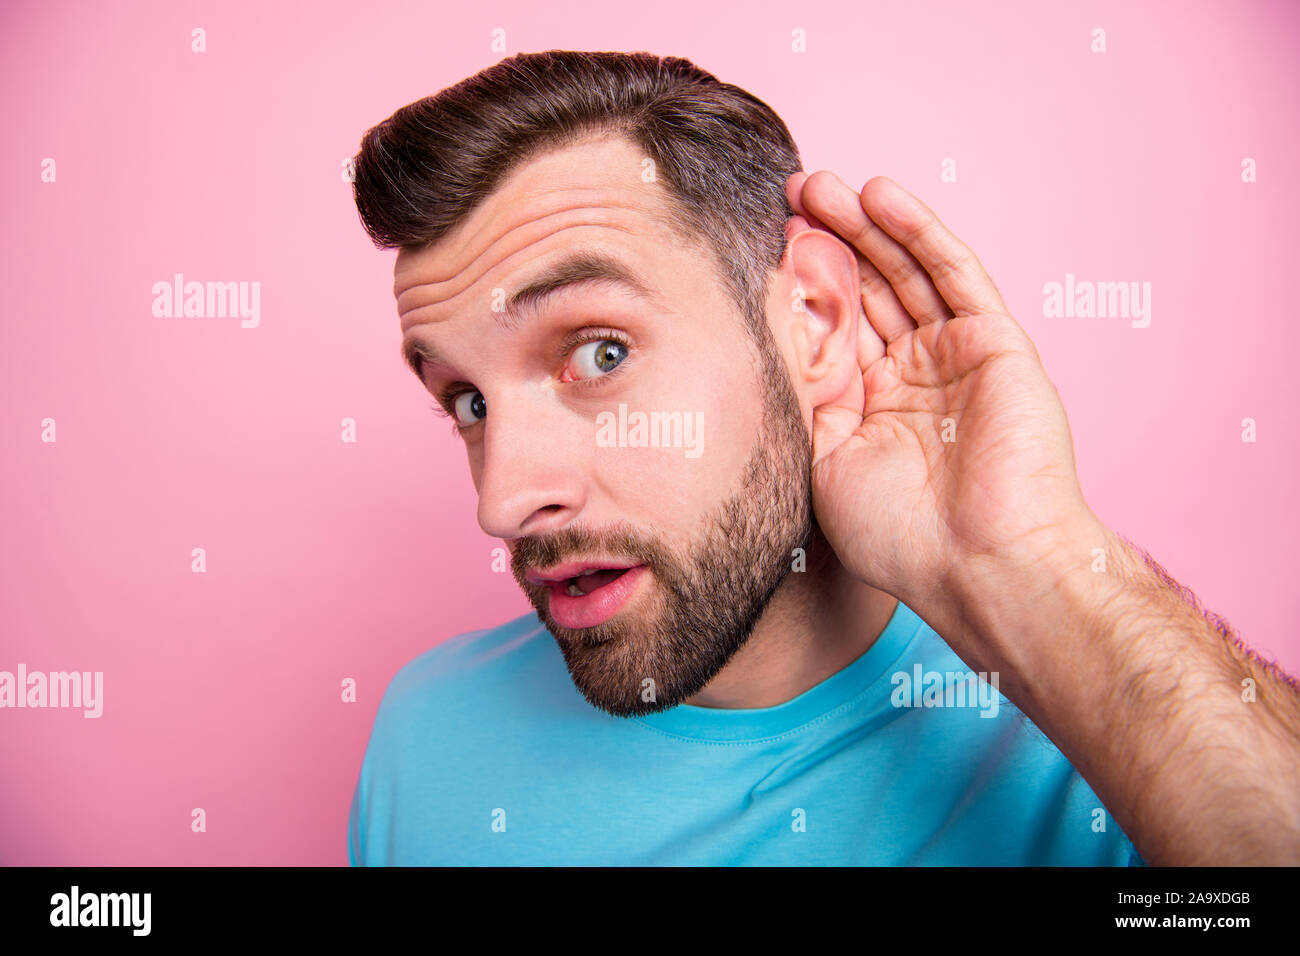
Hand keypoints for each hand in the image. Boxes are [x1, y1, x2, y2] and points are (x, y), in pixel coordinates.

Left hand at [788, 172, 1095, 609]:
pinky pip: (952, 273)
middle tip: (785, 197)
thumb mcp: (823, 459)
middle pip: (865, 289)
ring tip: (818, 185)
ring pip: (903, 272)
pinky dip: (917, 232)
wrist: (977, 562)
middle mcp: (913, 375)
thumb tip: (768, 336)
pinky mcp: (994, 341)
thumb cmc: (898, 534)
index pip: (832, 327)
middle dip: (825, 242)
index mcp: (872, 406)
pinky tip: (880, 196)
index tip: (757, 247)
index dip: (799, 286)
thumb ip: (804, 396)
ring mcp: (954, 355)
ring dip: (863, 224)